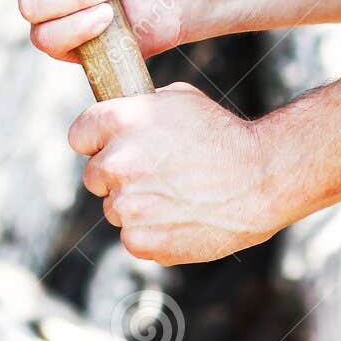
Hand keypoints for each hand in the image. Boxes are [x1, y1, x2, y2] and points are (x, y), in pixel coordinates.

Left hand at [69, 84, 281, 264]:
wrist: (261, 178)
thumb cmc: (223, 134)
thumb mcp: (176, 100)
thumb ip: (138, 111)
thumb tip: (119, 119)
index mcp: (118, 121)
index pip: (78, 136)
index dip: (96, 142)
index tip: (111, 147)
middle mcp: (115, 162)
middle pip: (94, 176)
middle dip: (117, 176)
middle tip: (155, 174)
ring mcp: (126, 205)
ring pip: (115, 208)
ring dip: (137, 205)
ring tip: (177, 195)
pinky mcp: (140, 240)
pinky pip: (133, 237)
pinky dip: (152, 233)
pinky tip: (181, 217)